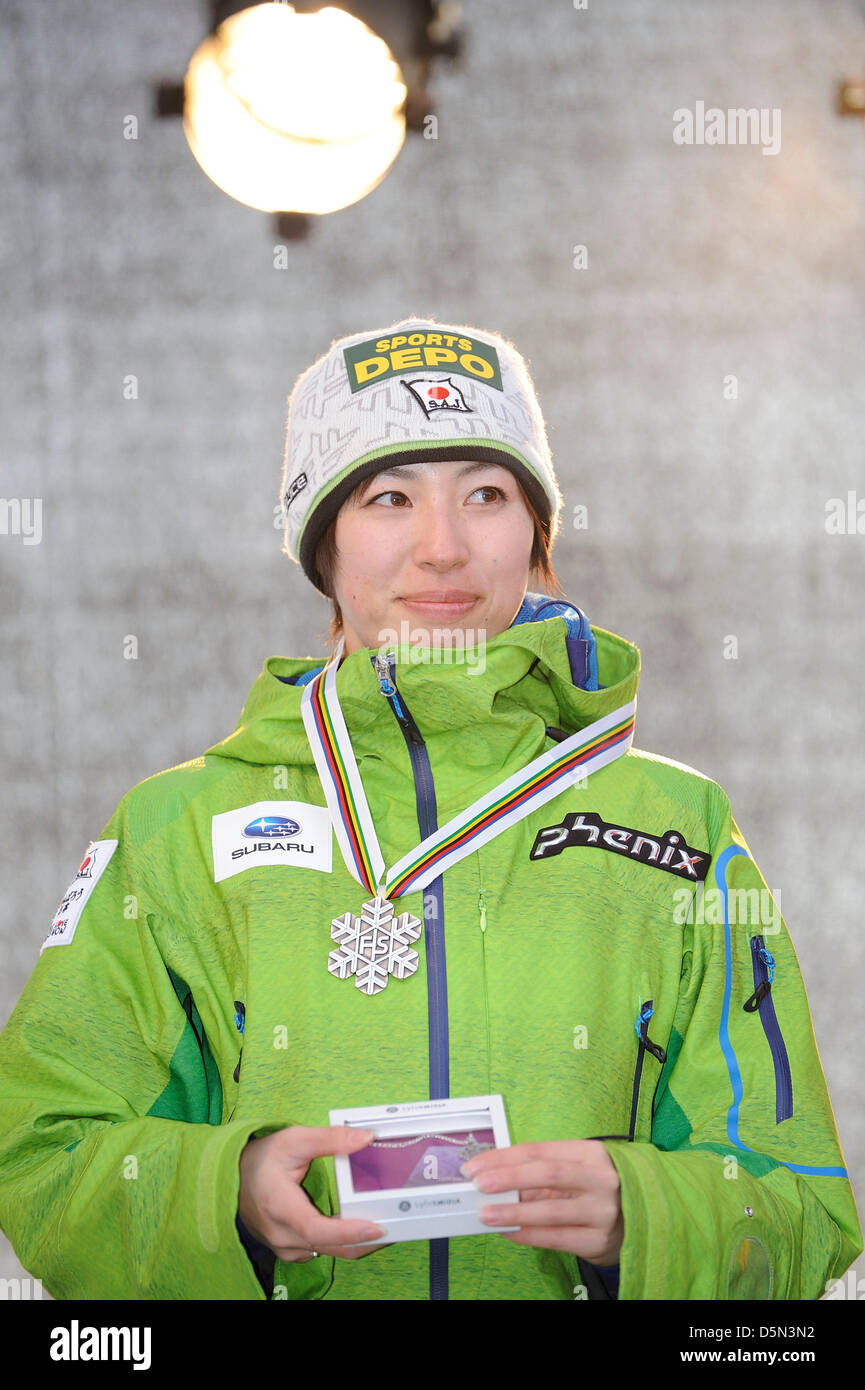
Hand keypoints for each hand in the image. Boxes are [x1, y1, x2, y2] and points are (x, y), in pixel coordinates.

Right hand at [238, 1124, 388, 1261]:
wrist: (234, 1176)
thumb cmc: (262, 1158)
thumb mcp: (294, 1140)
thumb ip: (330, 1139)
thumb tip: (365, 1138)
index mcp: (280, 1206)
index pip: (316, 1229)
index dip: (347, 1232)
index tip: (376, 1227)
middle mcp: (281, 1234)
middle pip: (328, 1247)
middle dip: (363, 1241)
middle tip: (393, 1228)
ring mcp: (283, 1246)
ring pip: (326, 1253)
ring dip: (354, 1244)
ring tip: (381, 1228)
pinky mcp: (288, 1249)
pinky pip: (319, 1251)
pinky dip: (340, 1244)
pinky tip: (356, 1230)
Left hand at [463, 1139, 623, 1265]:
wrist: (642, 1220)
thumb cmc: (597, 1189)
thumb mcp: (577, 1170)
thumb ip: (541, 1173)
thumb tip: (495, 1178)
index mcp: (591, 1153)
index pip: (540, 1151)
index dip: (504, 1157)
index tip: (476, 1166)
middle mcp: (601, 1179)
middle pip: (547, 1173)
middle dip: (508, 1177)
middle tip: (478, 1184)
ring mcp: (603, 1211)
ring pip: (551, 1210)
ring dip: (513, 1213)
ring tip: (486, 1215)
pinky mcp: (599, 1240)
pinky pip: (557, 1238)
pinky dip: (529, 1235)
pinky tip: (509, 1233)